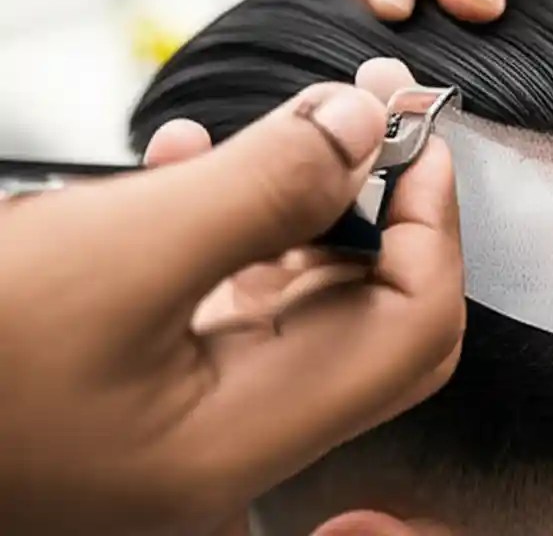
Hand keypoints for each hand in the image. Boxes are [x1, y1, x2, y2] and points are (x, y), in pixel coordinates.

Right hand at [0, 60, 464, 534]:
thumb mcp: (114, 253)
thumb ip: (264, 190)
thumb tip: (368, 129)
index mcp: (239, 444)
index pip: (409, 331)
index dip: (432, 223)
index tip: (417, 130)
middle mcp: (229, 448)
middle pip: (368, 320)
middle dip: (377, 208)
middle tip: (366, 112)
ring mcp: (184, 421)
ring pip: (293, 301)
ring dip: (296, 206)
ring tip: (276, 127)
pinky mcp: (139, 384)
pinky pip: (221, 299)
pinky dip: (222, 227)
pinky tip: (179, 162)